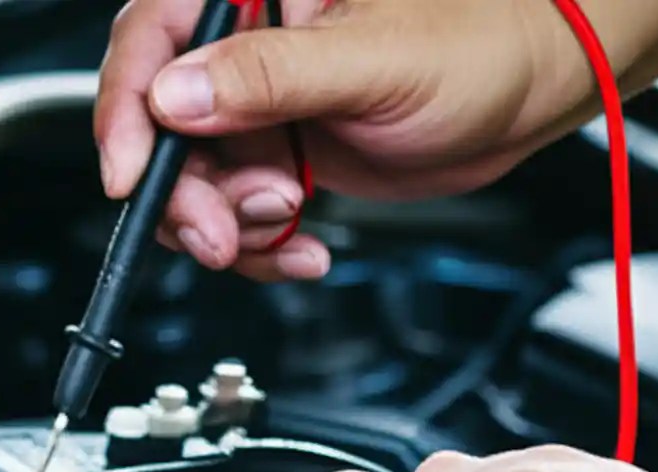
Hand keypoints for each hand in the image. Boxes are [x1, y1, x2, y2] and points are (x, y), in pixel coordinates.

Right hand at [96, 0, 657, 280]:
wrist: (531, 92)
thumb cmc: (480, 42)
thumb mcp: (374, 59)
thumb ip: (269, 76)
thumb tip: (175, 96)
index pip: (150, 38)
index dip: (125, 110)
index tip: (129, 177)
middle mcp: (242, 44)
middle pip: (159, 125)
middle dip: (187, 194)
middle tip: (227, 235)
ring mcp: (256, 103)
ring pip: (192, 180)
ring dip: (230, 226)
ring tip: (288, 228)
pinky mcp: (275, 151)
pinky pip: (234, 210)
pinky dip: (259, 244)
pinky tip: (299, 247)